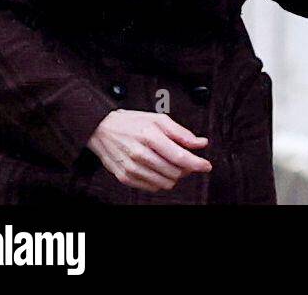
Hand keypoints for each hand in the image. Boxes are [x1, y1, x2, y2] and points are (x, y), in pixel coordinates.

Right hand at [86, 110, 212, 192]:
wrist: (101, 129)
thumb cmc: (131, 123)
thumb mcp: (158, 119)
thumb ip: (181, 133)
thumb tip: (200, 143)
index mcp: (150, 136)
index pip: (179, 157)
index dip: (197, 163)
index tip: (206, 165)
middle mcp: (139, 154)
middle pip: (174, 172)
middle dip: (186, 169)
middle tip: (187, 160)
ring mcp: (131, 168)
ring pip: (165, 182)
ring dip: (174, 176)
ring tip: (171, 164)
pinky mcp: (125, 177)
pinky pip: (152, 187)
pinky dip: (160, 180)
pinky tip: (158, 169)